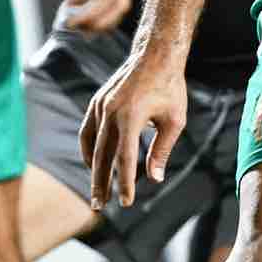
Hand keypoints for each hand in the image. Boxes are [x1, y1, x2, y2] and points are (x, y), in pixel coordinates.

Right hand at [81, 44, 186, 207]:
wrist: (156, 55)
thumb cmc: (170, 89)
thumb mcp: (174, 121)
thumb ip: (161, 150)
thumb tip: (154, 178)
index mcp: (131, 117)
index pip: (125, 158)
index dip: (125, 182)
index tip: (126, 201)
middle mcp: (111, 112)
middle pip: (102, 156)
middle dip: (101, 183)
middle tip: (100, 206)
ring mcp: (101, 106)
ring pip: (92, 145)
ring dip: (93, 169)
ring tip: (96, 190)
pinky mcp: (97, 102)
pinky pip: (88, 131)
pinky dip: (88, 149)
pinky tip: (93, 162)